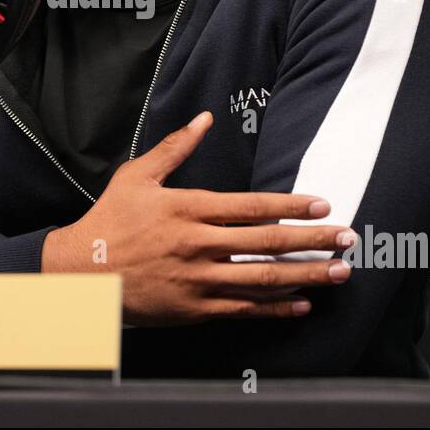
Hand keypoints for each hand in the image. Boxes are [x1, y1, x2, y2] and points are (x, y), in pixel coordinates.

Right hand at [41, 111, 356, 326]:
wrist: (81, 273)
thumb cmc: (109, 220)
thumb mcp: (137, 176)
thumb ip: (176, 147)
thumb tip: (205, 119)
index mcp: (188, 208)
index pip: (251, 207)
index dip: (291, 206)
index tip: (322, 204)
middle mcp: (198, 245)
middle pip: (267, 243)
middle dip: (313, 240)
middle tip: (348, 238)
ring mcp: (198, 280)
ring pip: (262, 279)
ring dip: (306, 275)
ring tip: (338, 271)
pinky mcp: (194, 309)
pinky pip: (244, 310)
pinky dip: (276, 309)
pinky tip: (303, 304)